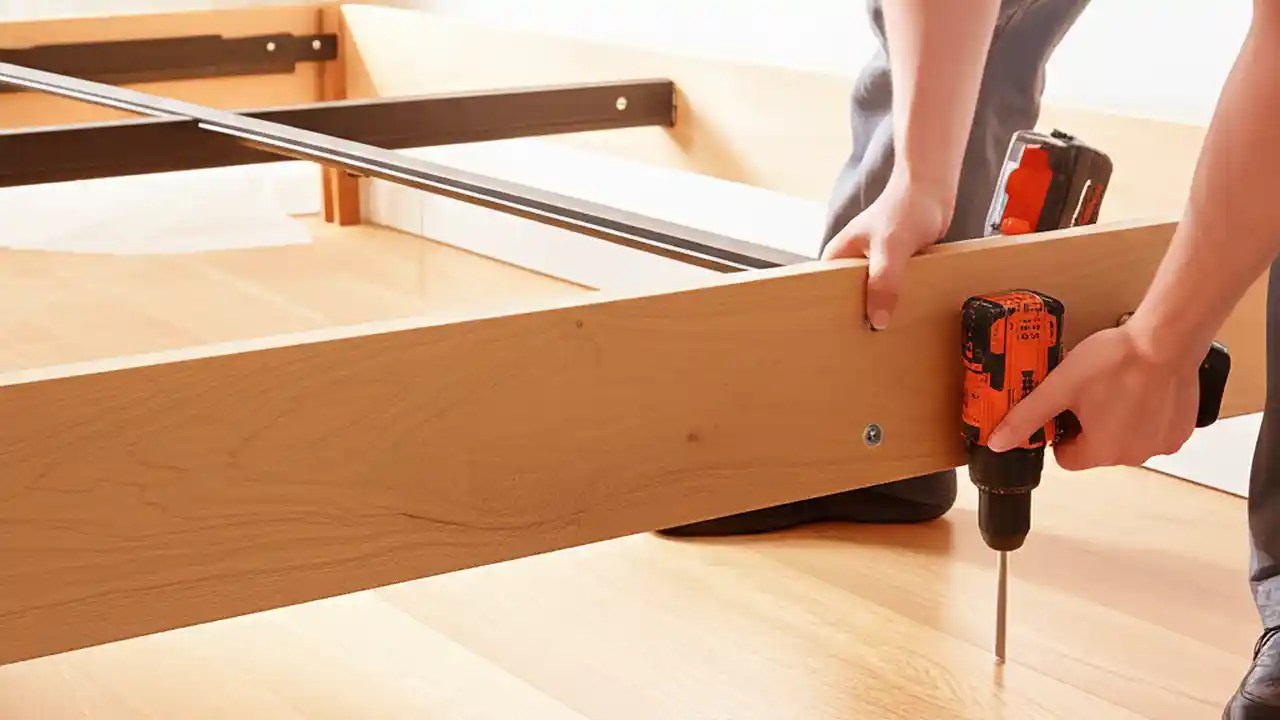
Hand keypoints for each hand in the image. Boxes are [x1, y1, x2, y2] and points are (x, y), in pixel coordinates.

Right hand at [821, 174, 951, 329]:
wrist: (932, 190)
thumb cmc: (906, 209)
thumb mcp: (891, 249)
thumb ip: (883, 283)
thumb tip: (877, 322)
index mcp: (837, 257)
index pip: (823, 293)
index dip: (829, 315)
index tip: (838, 338)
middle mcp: (852, 264)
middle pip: (849, 300)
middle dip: (858, 318)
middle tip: (866, 345)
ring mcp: (873, 267)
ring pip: (873, 298)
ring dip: (882, 312)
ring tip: (887, 337)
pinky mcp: (895, 269)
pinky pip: (892, 293)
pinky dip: (899, 303)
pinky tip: (905, 319)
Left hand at [987, 324, 1202, 470]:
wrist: (1166, 339)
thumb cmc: (1115, 362)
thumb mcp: (1059, 388)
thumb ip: (1026, 417)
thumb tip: (998, 443)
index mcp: (1102, 452)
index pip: (1067, 458)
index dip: (1061, 432)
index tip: (1065, 409)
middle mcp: (1135, 456)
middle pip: (1097, 448)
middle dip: (1089, 424)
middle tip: (1089, 392)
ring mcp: (1162, 444)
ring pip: (1125, 438)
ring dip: (1117, 419)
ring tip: (1116, 386)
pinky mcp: (1180, 430)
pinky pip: (1152, 429)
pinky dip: (1145, 414)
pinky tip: (1141, 388)